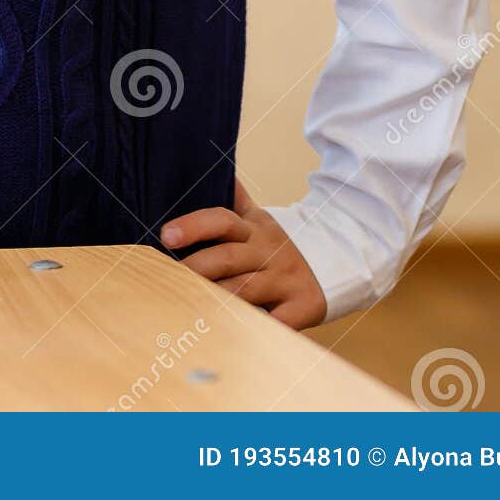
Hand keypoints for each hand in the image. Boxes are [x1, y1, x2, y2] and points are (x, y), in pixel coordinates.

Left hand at [160, 177, 326, 329]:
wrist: (333, 262)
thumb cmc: (276, 245)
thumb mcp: (257, 217)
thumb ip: (233, 197)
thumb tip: (204, 166)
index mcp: (253, 228)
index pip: (222, 220)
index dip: (193, 226)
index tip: (166, 235)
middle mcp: (269, 251)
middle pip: (228, 257)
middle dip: (196, 267)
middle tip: (167, 276)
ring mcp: (286, 279)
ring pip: (245, 290)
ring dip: (216, 297)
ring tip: (187, 304)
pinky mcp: (303, 306)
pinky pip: (278, 321)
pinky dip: (259, 327)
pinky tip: (234, 333)